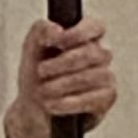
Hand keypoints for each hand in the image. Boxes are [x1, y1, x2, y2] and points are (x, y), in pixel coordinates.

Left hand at [4, 17, 116, 137]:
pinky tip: (53, 104)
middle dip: (62, 63)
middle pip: (91, 53)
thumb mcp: (31, 50)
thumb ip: (40, 31)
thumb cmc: (37, 77)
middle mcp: (99, 56)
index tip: (58, 41)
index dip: (79, 32)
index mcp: (84, 38)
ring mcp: (106, 77)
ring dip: (62, 84)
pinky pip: (93, 99)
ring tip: (43, 92)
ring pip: (91, 76)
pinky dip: (69, 102)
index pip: (95, 26)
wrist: (33, 111)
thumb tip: (57, 28)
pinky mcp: (106, 99)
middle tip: (41, 71)